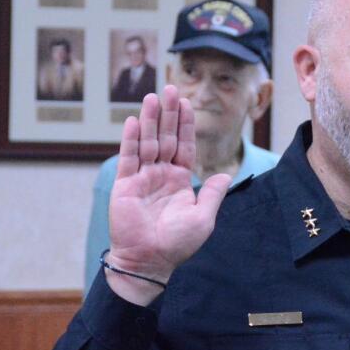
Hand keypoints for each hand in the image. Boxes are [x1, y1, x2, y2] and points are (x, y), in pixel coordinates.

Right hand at [105, 85, 231, 301]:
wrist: (150, 262)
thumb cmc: (177, 244)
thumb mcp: (203, 218)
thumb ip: (212, 194)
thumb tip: (225, 174)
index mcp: (179, 180)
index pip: (183, 145)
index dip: (185, 124)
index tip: (187, 102)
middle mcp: (160, 175)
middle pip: (164, 137)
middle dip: (168, 113)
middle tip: (170, 88)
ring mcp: (141, 178)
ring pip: (146, 142)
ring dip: (150, 120)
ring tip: (152, 97)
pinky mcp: (124, 185)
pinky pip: (128, 158)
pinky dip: (131, 139)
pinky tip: (134, 121)